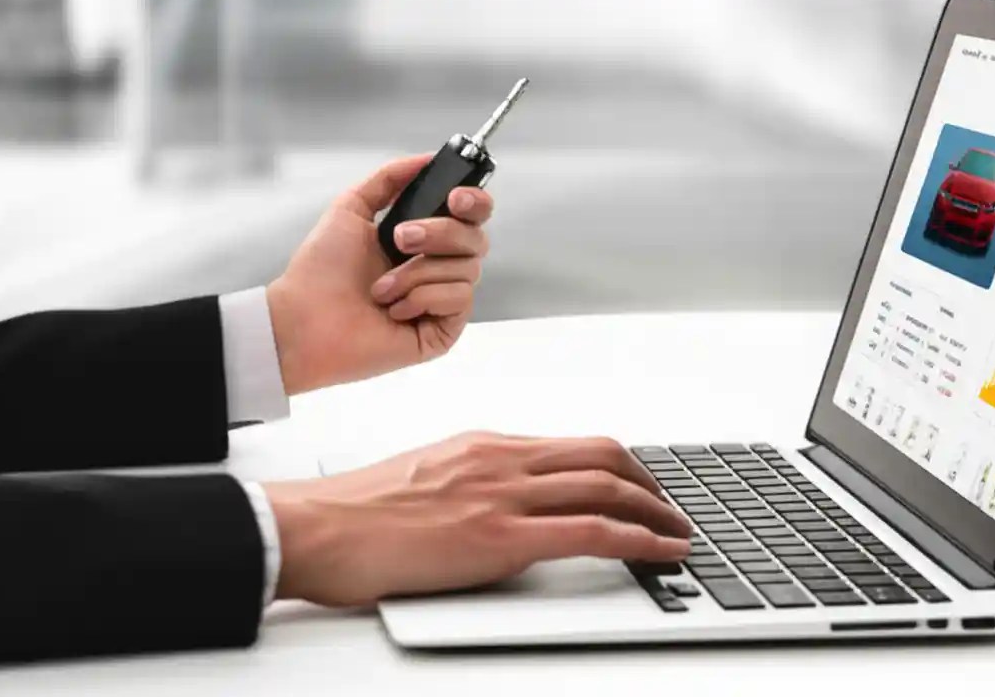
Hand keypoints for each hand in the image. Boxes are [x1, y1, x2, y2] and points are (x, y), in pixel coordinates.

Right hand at [263, 432, 691, 606]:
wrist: (315, 528)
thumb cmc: (356, 511)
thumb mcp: (425, 477)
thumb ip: (471, 482)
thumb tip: (502, 504)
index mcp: (484, 444)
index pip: (571, 444)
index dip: (618, 464)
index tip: (637, 484)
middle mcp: (502, 458)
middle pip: (603, 454)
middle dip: (648, 481)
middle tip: (668, 508)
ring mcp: (503, 494)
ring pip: (607, 484)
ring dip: (655, 509)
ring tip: (678, 532)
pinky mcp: (500, 536)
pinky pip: (591, 529)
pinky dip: (638, 538)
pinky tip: (660, 550)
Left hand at [267, 155, 492, 394]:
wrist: (305, 319)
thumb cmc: (320, 272)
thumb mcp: (351, 208)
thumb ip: (389, 178)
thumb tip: (426, 159)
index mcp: (422, 239)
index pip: (472, 215)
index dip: (474, 202)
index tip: (455, 197)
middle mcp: (437, 268)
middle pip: (476, 238)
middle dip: (439, 233)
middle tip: (399, 239)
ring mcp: (442, 301)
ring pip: (467, 269)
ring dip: (416, 273)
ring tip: (381, 288)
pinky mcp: (443, 331)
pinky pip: (459, 300)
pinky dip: (422, 298)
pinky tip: (395, 310)